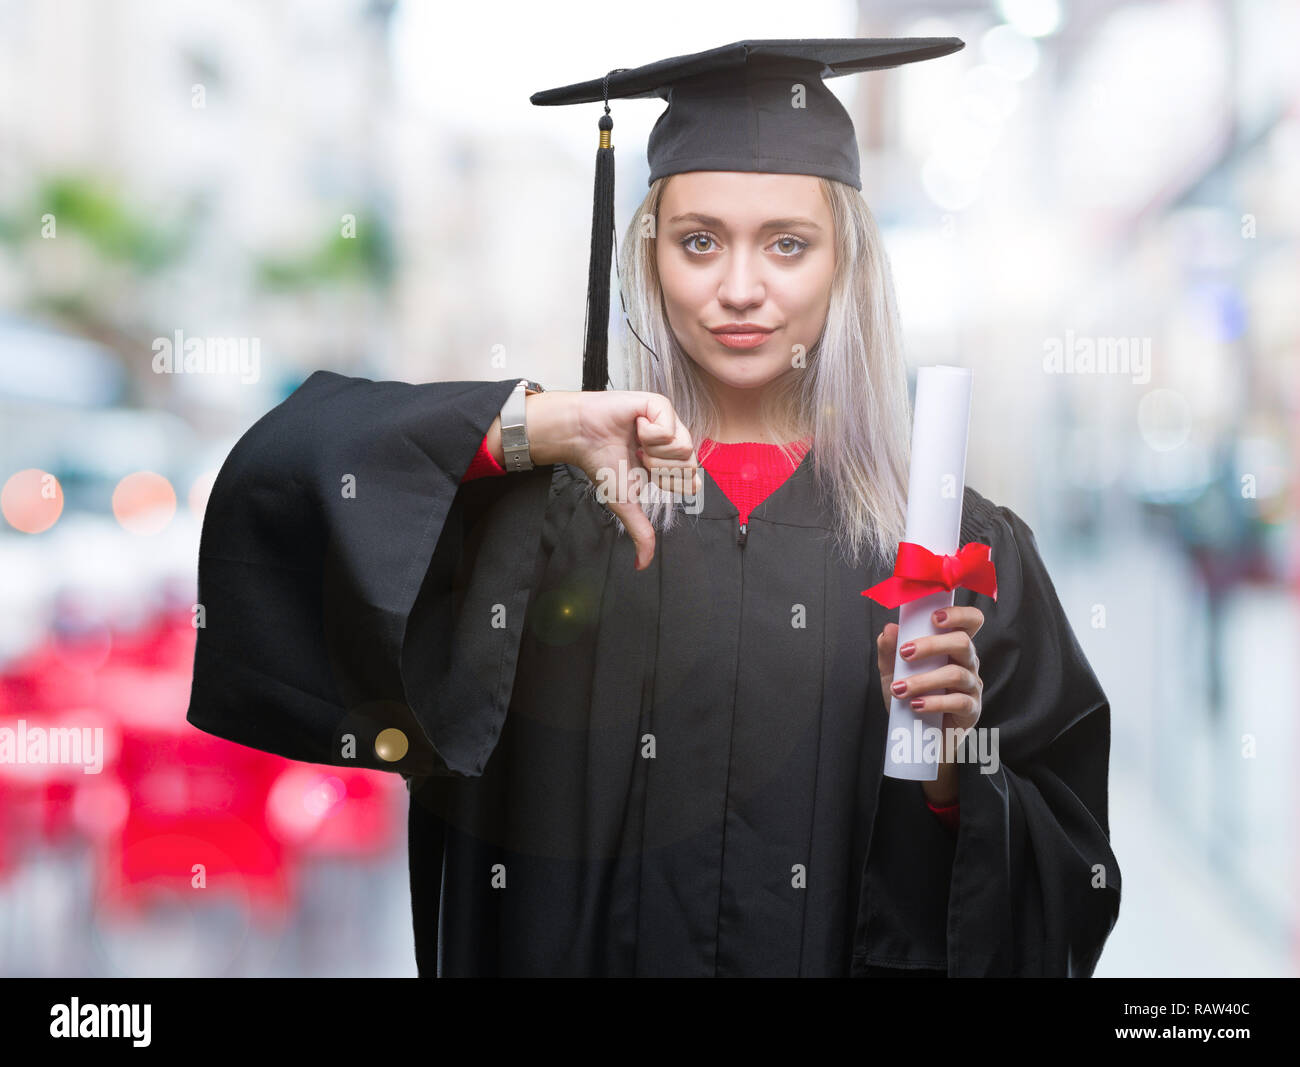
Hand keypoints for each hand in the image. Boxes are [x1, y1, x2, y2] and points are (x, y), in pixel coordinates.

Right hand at [528, 390, 699, 570]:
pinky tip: (634, 425)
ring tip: (635, 442)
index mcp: (670, 464)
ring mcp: (670, 422)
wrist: (581, 437)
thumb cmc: (601, 464)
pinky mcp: (660, 405)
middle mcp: (674, 443)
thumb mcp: (626, 503)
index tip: (645, 473)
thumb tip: (642, 566)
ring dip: (652, 450)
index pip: (692, 482)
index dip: (667, 482)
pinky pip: (670, 428)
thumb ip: (640, 533)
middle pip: (691, 466)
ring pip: (683, 447)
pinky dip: (648, 432)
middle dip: (659, 468)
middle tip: (638, 457)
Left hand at [876, 606, 984, 805]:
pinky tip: (916, 705)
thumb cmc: (911, 697)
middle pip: (963, 642)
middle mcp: (967, 662)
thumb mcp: (893, 673)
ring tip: (901, 689)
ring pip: (957, 673)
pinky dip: (935, 702)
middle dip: (932, 645)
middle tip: (905, 653)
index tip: (934, 617)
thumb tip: (889, 629)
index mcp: (952, 646)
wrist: (919, 738)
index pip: (970, 621)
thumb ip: (889, 651)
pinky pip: (959, 702)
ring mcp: (972, 686)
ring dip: (925, 680)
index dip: (959, 614)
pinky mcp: (971, 710)